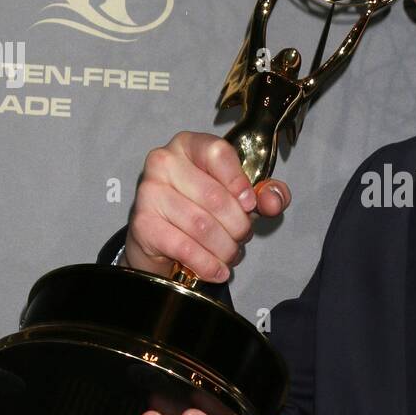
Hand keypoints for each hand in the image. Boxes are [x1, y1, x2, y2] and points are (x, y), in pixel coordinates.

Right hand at [123, 131, 291, 281]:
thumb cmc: (202, 207)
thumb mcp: (239, 195)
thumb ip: (265, 193)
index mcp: (190, 145)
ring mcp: (149, 192)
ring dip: (225, 248)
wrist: (160, 238)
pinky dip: (207, 264)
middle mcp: (164, 162)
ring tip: (230, 254)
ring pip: (201, 226)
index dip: (239, 181)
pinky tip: (217, 270)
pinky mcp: (142, 223)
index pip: (218, 153)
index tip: (249, 204)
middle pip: (214, 196)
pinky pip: (184, 247)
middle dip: (238, 225)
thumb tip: (273, 202)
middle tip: (242, 237)